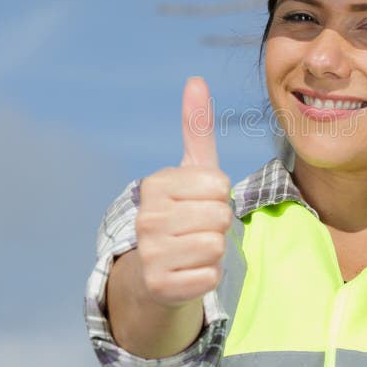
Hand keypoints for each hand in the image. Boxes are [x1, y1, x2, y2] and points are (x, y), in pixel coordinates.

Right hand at [135, 77, 232, 307]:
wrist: (154, 271)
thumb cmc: (182, 213)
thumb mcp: (190, 171)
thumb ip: (196, 128)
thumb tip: (196, 80)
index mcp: (154, 185)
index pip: (219, 184)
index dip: (219, 195)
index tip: (198, 202)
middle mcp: (145, 218)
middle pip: (221, 215)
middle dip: (219, 223)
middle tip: (198, 228)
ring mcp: (149, 253)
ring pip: (217, 246)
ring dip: (214, 250)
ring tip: (192, 249)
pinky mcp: (160, 286)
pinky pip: (211, 276)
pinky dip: (207, 276)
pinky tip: (188, 272)